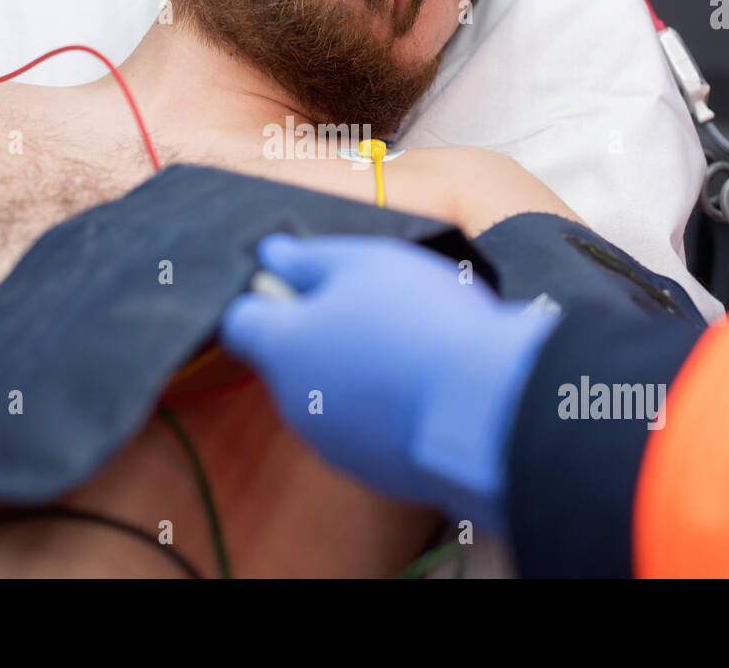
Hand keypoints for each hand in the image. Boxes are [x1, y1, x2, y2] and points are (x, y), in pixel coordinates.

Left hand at [220, 233, 559, 532]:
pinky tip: (428, 388)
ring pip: (329, 396)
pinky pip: (367, 430)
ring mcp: (334, 443)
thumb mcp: (364, 263)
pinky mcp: (374, 471)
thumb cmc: (422, 321)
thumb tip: (272, 256)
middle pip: (290, 359)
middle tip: (377, 307)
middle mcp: (295, 403)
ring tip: (413, 348)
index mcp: (283, 349)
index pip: (240, 322)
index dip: (268, 297)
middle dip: (322, 333)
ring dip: (356, 371)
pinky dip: (387, 409)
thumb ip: (309, 259)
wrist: (487, 408)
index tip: (304, 282)